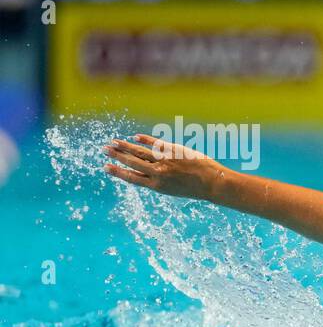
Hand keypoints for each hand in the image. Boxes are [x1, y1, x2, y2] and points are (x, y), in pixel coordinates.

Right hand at [103, 134, 222, 199]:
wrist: (213, 183)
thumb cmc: (196, 188)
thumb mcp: (174, 189)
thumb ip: (160, 180)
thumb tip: (148, 169)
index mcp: (157, 186)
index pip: (132, 177)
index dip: (117, 172)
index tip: (105, 167)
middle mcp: (157, 173)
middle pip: (132, 162)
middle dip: (116, 156)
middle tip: (104, 150)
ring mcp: (164, 161)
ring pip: (140, 152)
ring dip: (125, 146)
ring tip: (113, 142)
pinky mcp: (173, 151)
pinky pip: (155, 143)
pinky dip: (145, 139)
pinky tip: (135, 137)